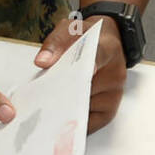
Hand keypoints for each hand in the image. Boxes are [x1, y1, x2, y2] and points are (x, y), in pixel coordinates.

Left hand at [34, 14, 125, 133]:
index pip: (98, 56)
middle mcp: (115, 74)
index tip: (82, 73)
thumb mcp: (69, 29)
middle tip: (39, 104)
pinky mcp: (110, 110)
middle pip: (87, 89)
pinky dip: (73, 123)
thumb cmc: (85, 37)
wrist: (106, 42)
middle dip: (63, 95)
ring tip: (42, 114)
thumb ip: (55, 43)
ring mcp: (114, 94)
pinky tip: (56, 124)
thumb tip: (42, 62)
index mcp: (106, 49)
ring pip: (87, 108)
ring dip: (66, 111)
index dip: (90, 64)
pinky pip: (91, 122)